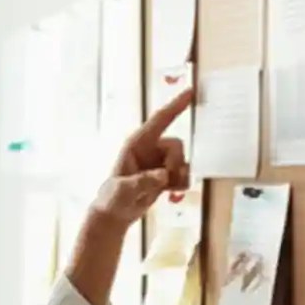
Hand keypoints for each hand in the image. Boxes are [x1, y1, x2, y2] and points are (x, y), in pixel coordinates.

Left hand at [90, 87, 192, 227]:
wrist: (116, 214)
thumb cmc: (113, 198)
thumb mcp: (123, 191)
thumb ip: (141, 182)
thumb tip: (163, 175)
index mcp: (137, 143)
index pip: (160, 119)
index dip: (176, 105)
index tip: (191, 90)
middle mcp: (150, 147)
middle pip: (177, 145)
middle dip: (175, 164)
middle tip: (163, 182)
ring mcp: (159, 160)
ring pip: (183, 161)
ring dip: (178, 176)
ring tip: (162, 190)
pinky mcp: (166, 173)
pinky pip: (185, 173)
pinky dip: (181, 184)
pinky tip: (168, 193)